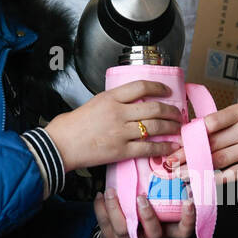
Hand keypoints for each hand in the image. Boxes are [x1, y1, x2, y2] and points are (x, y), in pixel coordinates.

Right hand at [44, 81, 184, 171]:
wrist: (60, 145)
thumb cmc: (71, 126)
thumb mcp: (92, 103)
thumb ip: (111, 103)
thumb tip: (127, 105)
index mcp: (110, 98)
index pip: (141, 87)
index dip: (158, 88)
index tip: (167, 92)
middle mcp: (118, 112)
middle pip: (154, 107)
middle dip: (170, 111)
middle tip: (177, 113)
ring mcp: (121, 132)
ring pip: (155, 127)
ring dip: (171, 128)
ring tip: (177, 128)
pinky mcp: (121, 150)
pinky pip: (148, 147)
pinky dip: (163, 147)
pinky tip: (170, 147)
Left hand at [94, 189, 195, 237]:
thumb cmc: (144, 216)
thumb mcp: (158, 207)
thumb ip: (164, 190)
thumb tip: (168, 156)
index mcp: (166, 230)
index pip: (184, 230)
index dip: (188, 218)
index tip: (188, 201)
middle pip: (154, 233)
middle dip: (148, 215)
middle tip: (141, 197)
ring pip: (124, 230)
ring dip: (117, 209)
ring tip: (110, 191)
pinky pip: (105, 226)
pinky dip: (101, 209)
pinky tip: (99, 196)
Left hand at [170, 104, 237, 182]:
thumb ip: (221, 122)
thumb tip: (191, 132)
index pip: (210, 122)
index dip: (190, 135)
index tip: (175, 144)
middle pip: (212, 143)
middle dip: (188, 155)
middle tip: (170, 164)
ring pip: (220, 160)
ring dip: (198, 169)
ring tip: (181, 175)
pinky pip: (235, 173)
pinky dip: (217, 179)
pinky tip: (204, 183)